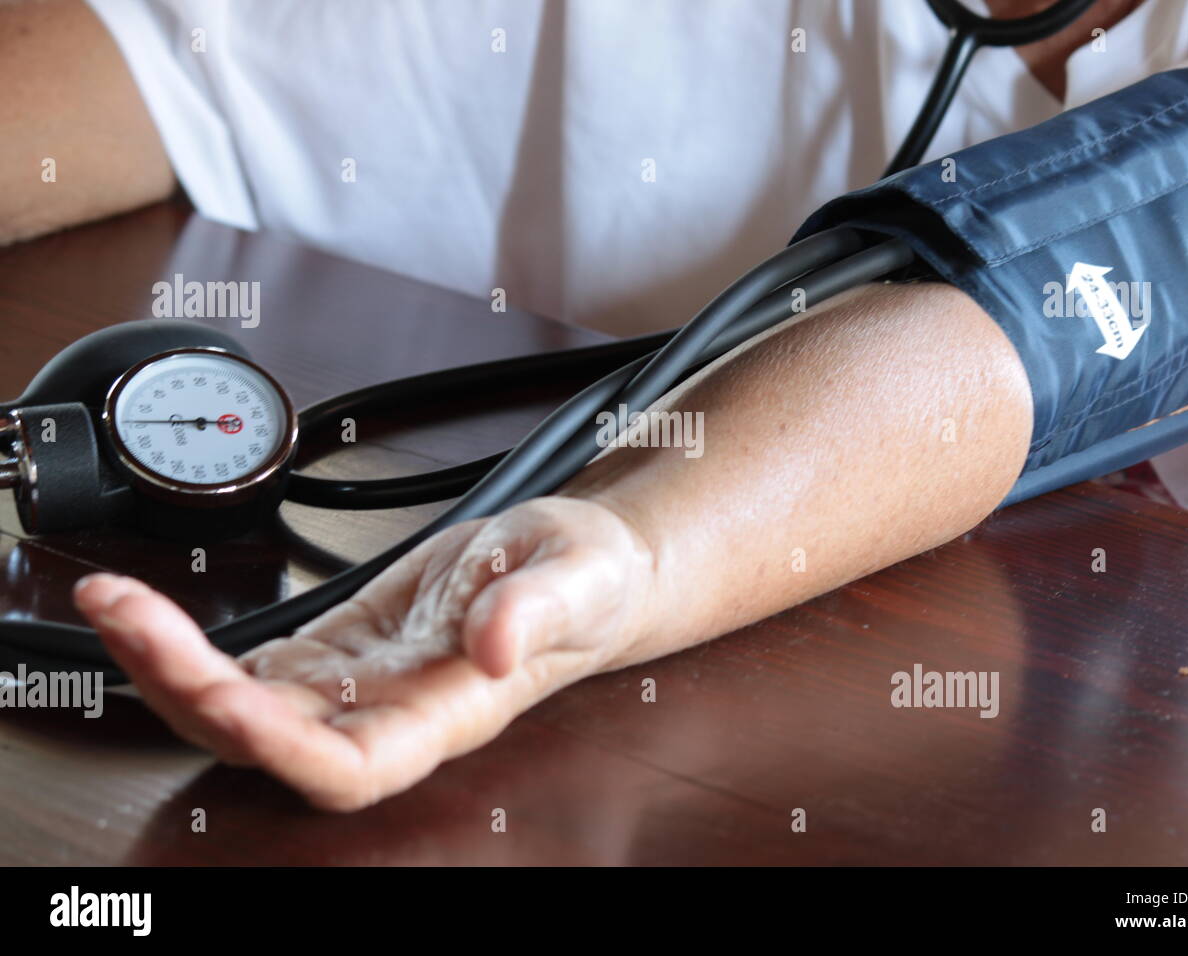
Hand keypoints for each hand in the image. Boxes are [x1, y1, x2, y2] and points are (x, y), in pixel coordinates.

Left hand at [74, 497, 658, 810]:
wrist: (581, 567)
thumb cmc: (590, 580)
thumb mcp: (579, 575)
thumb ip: (537, 611)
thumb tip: (491, 646)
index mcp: (444, 712)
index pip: (347, 768)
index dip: (275, 744)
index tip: (219, 686)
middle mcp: (386, 714)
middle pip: (263, 741)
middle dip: (182, 686)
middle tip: (127, 609)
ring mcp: (354, 687)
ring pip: (238, 707)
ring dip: (168, 664)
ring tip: (116, 600)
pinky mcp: (336, 650)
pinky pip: (248, 670)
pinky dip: (191, 646)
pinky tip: (155, 613)